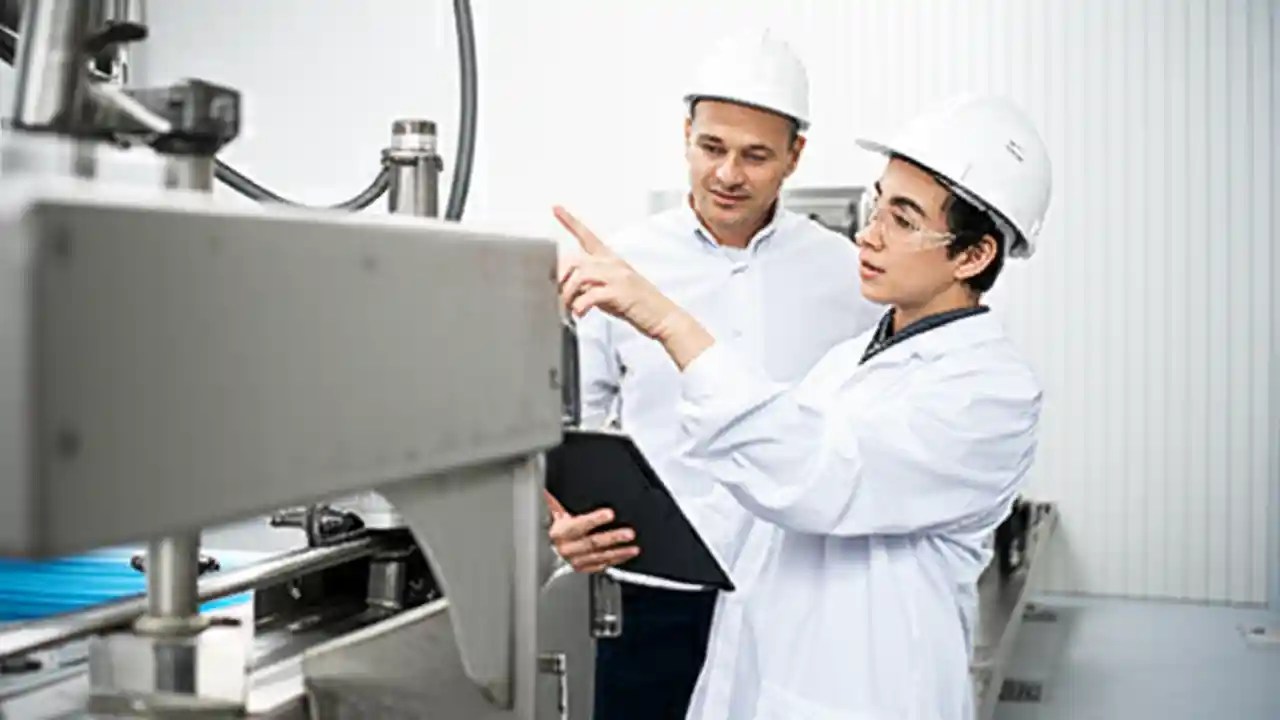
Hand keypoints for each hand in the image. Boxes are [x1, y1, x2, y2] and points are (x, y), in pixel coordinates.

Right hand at [544, 490, 639, 573]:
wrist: (543, 555)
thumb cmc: (551, 531)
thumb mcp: (551, 514)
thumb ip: (553, 502)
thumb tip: (548, 489)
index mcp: (560, 532)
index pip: (579, 525)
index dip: (594, 519)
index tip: (609, 514)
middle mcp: (568, 548)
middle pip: (592, 542)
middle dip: (612, 538)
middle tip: (628, 534)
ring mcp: (576, 560)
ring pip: (599, 557)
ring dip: (618, 553)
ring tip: (633, 549)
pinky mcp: (583, 568)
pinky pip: (600, 566)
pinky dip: (614, 562)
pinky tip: (625, 556)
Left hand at [554, 206, 683, 339]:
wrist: (664, 316)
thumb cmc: (637, 304)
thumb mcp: (611, 288)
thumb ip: (591, 282)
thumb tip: (567, 286)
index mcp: (611, 259)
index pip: (587, 236)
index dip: (570, 221)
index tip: (556, 208)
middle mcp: (613, 263)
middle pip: (575, 261)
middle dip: (561, 279)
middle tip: (559, 296)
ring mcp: (618, 276)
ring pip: (580, 276)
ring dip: (569, 294)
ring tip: (569, 308)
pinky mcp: (620, 292)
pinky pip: (591, 295)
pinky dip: (580, 306)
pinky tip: (580, 313)